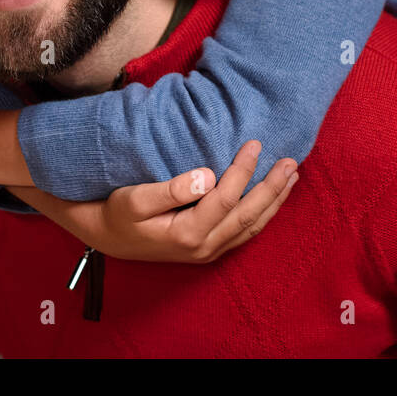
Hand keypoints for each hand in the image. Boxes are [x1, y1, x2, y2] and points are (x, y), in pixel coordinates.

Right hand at [13, 139, 298, 262]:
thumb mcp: (135, 199)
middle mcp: (203, 247)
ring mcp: (207, 251)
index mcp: (187, 234)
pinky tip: (272, 197)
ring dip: (274, 201)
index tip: (255, 143)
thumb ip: (171, 189)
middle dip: (272, 187)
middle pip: (248, 215)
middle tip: (292, 161)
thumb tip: (207, 176)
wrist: (104, 236)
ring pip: (251, 227)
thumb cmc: (116, 213)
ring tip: (292, 176)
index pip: (226, 198)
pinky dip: (263, 214)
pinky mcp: (208, 249)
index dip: (243, 170)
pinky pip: (244, 233)